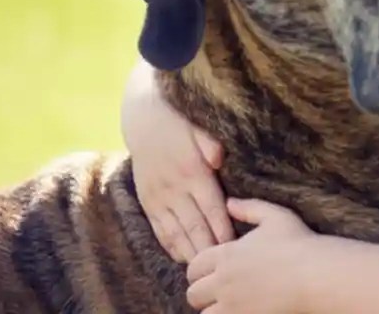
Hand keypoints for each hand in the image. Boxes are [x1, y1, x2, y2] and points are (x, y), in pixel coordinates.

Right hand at [121, 59, 232, 261]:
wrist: (143, 112)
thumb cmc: (181, 119)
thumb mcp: (200, 125)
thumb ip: (211, 144)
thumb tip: (220, 159)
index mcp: (192, 171)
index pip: (212, 208)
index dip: (223, 229)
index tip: (235, 246)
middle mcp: (173, 187)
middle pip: (195, 225)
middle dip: (210, 247)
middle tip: (224, 264)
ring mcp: (157, 195)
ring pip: (175, 231)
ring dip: (190, 250)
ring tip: (205, 266)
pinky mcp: (146, 198)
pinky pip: (158, 227)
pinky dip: (170, 244)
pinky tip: (181, 255)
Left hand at [186, 199, 316, 312]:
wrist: (316, 275)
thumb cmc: (299, 243)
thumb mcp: (276, 216)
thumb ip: (249, 208)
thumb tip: (229, 203)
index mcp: (227, 254)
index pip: (194, 266)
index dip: (199, 271)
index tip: (212, 273)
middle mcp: (223, 280)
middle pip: (193, 293)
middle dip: (202, 293)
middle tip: (217, 292)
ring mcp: (232, 304)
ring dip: (213, 309)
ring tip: (228, 305)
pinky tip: (239, 311)